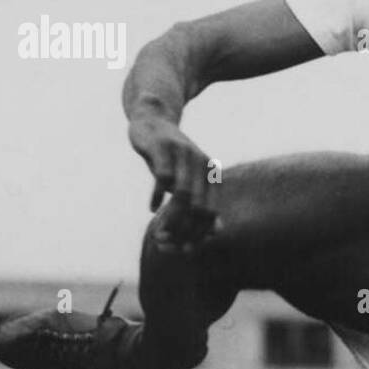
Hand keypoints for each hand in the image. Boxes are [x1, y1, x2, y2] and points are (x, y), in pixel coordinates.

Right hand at [127, 115, 220, 252]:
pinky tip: (152, 209)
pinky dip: (157, 196)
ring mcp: (184, 155)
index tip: (184, 247)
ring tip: (159, 230)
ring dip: (171, 216)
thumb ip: (202, 202)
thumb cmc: (172, 158)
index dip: (198, 233)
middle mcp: (203, 164)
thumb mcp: (189, 180)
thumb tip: (216, 232)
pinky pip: (163, 177)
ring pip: (182, 193)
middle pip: (199, 206)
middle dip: (185, 228)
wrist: (154, 122)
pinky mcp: (164, 148)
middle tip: (169, 241)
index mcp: (212, 174)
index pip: (210, 212)